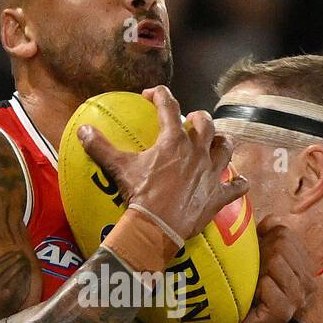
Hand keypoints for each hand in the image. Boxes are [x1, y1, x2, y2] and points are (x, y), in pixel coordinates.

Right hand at [78, 85, 247, 240]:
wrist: (157, 228)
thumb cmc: (139, 195)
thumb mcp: (118, 168)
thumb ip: (100, 146)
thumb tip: (82, 129)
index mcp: (173, 141)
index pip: (169, 106)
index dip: (160, 95)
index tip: (152, 94)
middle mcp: (197, 152)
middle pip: (205, 125)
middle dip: (198, 119)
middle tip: (191, 121)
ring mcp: (211, 174)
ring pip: (225, 149)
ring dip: (222, 143)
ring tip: (217, 144)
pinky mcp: (218, 196)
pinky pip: (236, 188)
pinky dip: (239, 184)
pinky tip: (240, 183)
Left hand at [220, 217, 315, 322]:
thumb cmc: (244, 292)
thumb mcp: (257, 258)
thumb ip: (267, 236)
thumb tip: (271, 220)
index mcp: (304, 268)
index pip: (286, 234)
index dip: (263, 241)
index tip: (253, 259)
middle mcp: (308, 284)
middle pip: (282, 244)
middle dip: (260, 255)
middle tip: (250, 275)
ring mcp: (298, 299)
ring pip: (277, 260)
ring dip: (256, 271)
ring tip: (251, 286)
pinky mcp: (284, 312)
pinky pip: (268, 283)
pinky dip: (253, 287)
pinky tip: (250, 299)